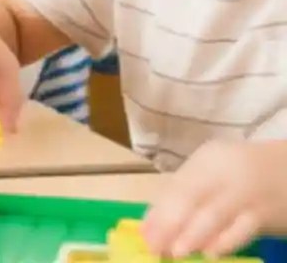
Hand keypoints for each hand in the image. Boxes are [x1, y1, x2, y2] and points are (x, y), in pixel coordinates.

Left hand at [142, 139, 286, 257]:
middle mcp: (226, 172)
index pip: (177, 186)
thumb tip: (152, 225)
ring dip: (194, 235)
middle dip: (170, 225)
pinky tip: (211, 252)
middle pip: (192, 198)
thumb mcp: (214, 173)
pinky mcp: (267, 213)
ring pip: (215, 214)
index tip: (144, 235)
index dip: (158, 212)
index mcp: (208, 159)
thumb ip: (184, 195)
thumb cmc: (244, 174)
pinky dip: (226, 241)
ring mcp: (247, 192)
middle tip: (156, 248)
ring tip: (177, 251)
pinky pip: (243, 228)